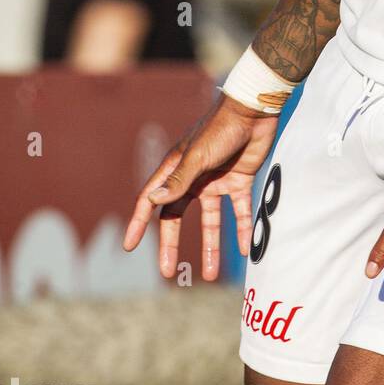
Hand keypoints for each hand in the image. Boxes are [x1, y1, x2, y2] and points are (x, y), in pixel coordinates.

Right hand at [122, 94, 278, 281]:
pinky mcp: (240, 181)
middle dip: (172, 245)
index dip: (138, 223)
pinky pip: (239, 212)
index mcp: (176, 169)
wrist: (255, 109)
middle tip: (168, 272)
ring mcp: (217, 181)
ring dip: (211, 246)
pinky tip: (245, 250)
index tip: (128, 246)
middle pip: (177, 216)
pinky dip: (241, 230)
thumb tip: (152, 203)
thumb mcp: (198, 157)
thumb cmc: (222, 128)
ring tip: (210, 275)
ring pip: (210, 221)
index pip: (151, 201)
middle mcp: (193, 178)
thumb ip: (178, 181)